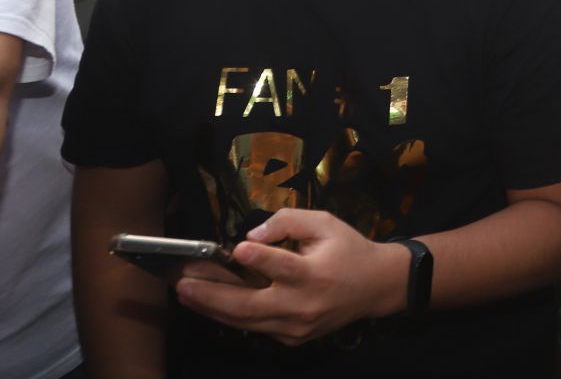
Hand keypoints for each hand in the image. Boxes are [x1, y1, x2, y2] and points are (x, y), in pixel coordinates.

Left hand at [175, 209, 404, 345]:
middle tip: (184, 283)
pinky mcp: (292, 338)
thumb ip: (288, 222)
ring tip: (186, 295)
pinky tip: (211, 304)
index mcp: (316, 274)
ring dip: (212, 308)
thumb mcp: (326, 223)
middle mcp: (304, 305)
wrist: (376, 287)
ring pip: (246, 321)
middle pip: (251, 304)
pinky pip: (256, 327)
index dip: (259, 259)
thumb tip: (250, 238)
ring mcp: (296, 327)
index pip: (283, 267)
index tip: (236, 250)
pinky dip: (231, 316)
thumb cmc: (349, 250)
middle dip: (213, 294)